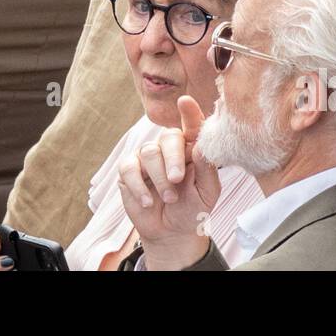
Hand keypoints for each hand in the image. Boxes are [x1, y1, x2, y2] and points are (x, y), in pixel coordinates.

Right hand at [117, 96, 220, 270]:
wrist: (172, 233)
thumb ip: (206, 169)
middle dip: (172, 158)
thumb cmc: (193, 209)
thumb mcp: (207, 192)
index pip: (191, 126)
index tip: (185, 102)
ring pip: (149, 153)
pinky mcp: (128, 170)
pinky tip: (148, 201)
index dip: (189, 113)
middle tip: (177, 180)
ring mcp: (146, 157)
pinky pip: (129, 168)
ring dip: (159, 178)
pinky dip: (139, 186)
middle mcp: (168, 148)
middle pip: (168, 137)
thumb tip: (199, 146)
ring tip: (169, 198)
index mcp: (190, 148)